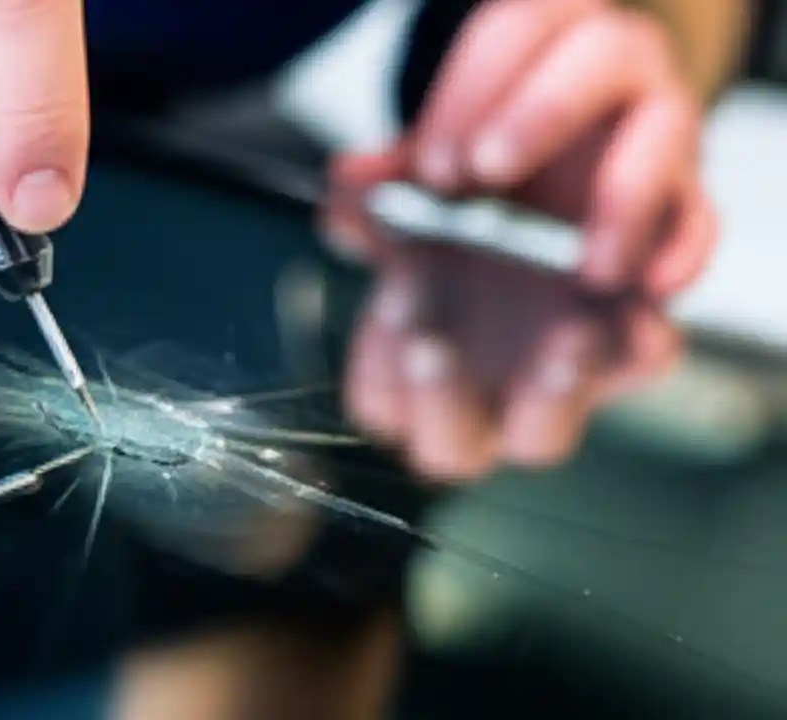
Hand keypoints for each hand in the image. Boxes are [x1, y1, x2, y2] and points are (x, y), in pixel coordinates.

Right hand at [322, 176, 679, 480]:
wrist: (555, 186)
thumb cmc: (461, 225)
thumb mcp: (412, 205)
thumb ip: (374, 206)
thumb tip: (346, 190)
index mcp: (419, 373)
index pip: (382, 408)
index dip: (378, 373)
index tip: (389, 308)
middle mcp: (481, 397)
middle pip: (452, 451)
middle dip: (439, 405)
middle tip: (429, 349)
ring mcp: (552, 386)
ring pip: (544, 434)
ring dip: (550, 392)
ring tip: (562, 336)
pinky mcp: (628, 347)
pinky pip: (641, 362)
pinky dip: (641, 344)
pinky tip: (636, 311)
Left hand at [392, 0, 715, 296]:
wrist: (529, 227)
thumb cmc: (477, 179)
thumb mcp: (426, 175)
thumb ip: (388, 179)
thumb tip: (346, 183)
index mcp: (537, 44)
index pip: (514, 27)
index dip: (471, 87)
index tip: (432, 167)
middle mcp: (609, 73)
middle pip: (600, 54)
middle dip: (542, 111)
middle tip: (480, 175)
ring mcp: (655, 134)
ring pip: (667, 133)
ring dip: (622, 195)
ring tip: (581, 265)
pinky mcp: (680, 204)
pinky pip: (699, 218)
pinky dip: (680, 252)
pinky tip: (646, 287)